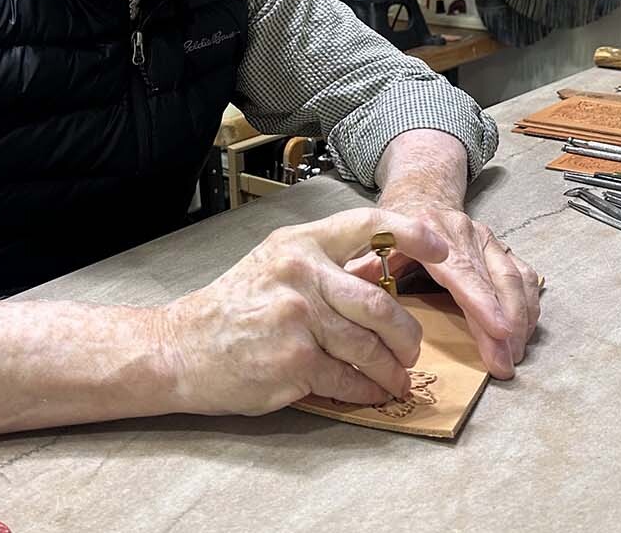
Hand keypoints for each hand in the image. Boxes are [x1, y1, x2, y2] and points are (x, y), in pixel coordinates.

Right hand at [156, 207, 449, 415]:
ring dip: (391, 369)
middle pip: (381, 303)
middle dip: (407, 334)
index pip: (367, 226)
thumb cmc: (232, 309)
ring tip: (396, 378)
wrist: (180, 349)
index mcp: (299, 244)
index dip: (411, 234)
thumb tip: (382, 268)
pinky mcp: (294, 360)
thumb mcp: (276, 268)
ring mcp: (298, 317)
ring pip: (369, 346)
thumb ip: (328, 266)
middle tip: (411, 350)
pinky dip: (367, 391)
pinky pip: (348, 378)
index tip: (440, 248)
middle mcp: (301, 274)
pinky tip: (371, 393)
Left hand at [354, 202, 540, 379]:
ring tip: (516, 353)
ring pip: (514, 278)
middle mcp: (466, 233)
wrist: (421, 191)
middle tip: (507, 362)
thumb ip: (365, 268)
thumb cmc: (394, 227)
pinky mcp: (500, 246)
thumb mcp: (373, 241)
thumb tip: (355, 298)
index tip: (497, 331)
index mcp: (431, 232)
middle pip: (493, 280)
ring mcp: (487, 239)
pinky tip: (526, 330)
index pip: (462, 272)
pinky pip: (523, 274)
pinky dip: (529, 303)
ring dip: (520, 318)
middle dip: (505, 324)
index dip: (481, 302)